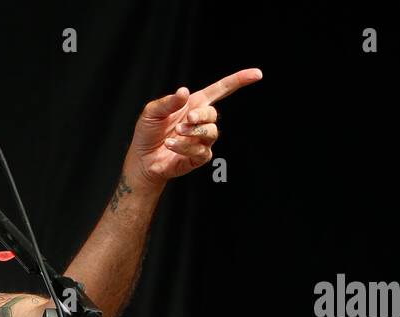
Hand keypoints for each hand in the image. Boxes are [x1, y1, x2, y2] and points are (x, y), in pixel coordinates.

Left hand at [126, 68, 262, 186]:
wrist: (142, 160)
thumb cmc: (147, 133)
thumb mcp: (151, 112)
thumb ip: (167, 102)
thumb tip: (184, 91)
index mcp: (194, 104)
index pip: (221, 90)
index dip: (239, 81)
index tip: (257, 74)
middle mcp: (200, 121)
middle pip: (213, 114)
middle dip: (202, 116)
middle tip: (186, 119)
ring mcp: (202, 140)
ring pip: (211, 133)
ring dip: (193, 132)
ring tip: (176, 132)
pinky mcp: (199, 157)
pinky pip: (201, 151)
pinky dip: (185, 147)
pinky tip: (171, 144)